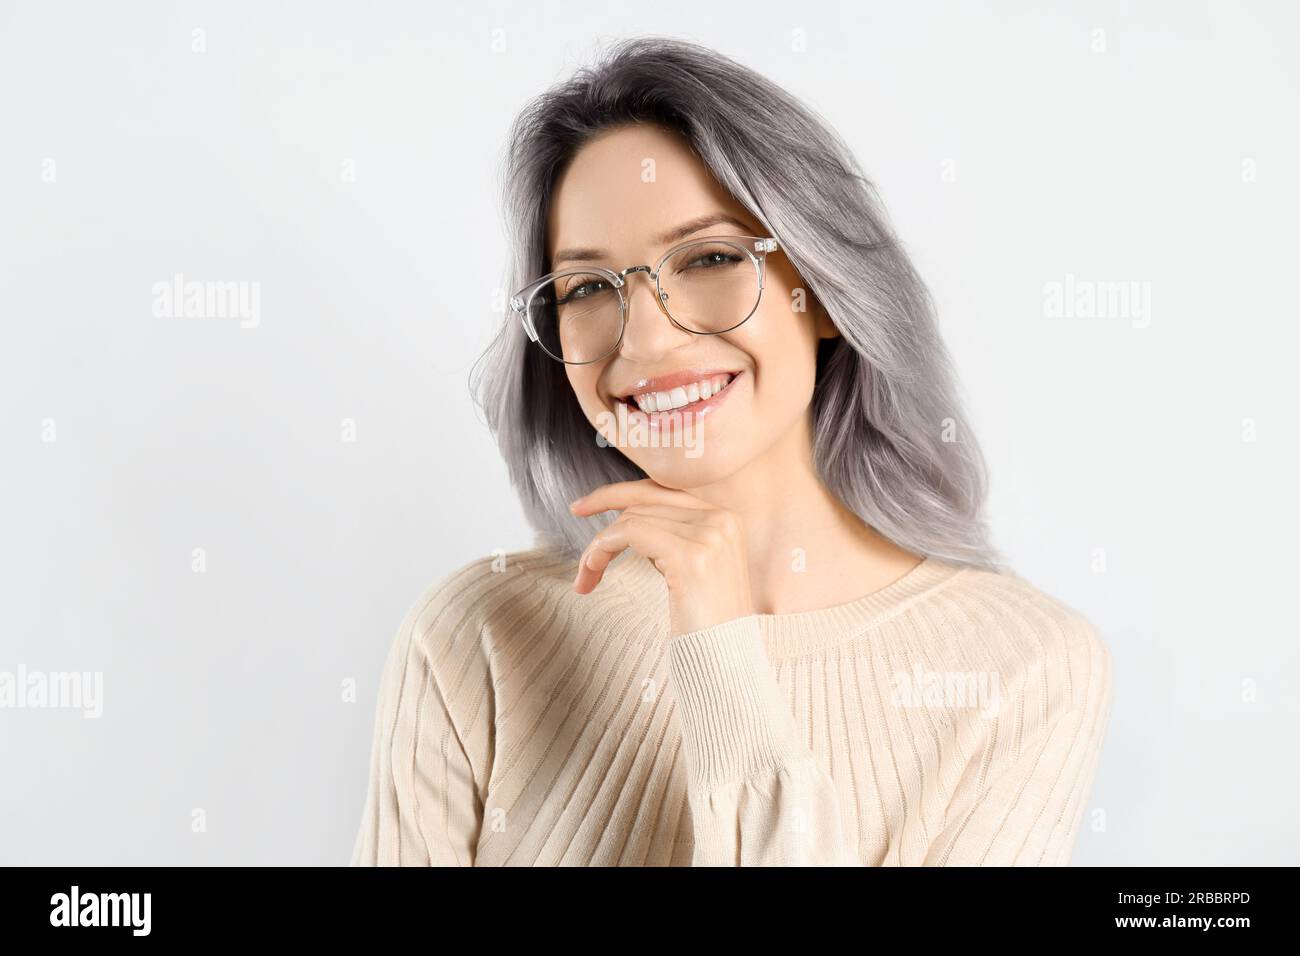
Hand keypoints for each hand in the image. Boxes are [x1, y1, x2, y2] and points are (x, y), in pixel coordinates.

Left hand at [569, 479, 752, 637]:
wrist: (727, 662)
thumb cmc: (706, 625)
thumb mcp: (694, 570)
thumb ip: (674, 539)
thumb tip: (629, 522)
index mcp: (726, 518)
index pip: (665, 490)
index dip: (623, 491)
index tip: (589, 502)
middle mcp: (722, 519)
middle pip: (647, 498)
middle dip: (605, 505)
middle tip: (575, 511)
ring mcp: (709, 535)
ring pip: (632, 518)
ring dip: (600, 546)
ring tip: (586, 575)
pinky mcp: (689, 556)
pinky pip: (629, 534)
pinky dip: (603, 549)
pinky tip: (592, 572)